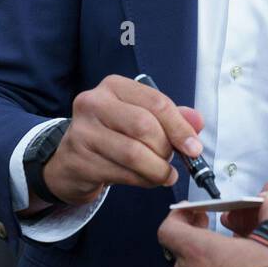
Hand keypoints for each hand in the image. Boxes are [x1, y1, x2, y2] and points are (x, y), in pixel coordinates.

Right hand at [43, 75, 204, 205]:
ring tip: (164, 175)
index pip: (156, 102)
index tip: (194, 148)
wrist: (70, 162)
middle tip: (172, 162)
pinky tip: (146, 179)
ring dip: (157, 170)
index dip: (180, 127)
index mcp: (114, 86)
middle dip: (166, 149)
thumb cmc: (112, 135)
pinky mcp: (79, 160)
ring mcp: (82, 131)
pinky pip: (122, 173)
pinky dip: (142, 180)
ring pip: (134, 153)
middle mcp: (94, 103)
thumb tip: (197, 122)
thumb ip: (171, 118)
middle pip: (145, 126)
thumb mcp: (141, 119)